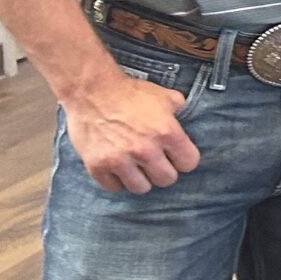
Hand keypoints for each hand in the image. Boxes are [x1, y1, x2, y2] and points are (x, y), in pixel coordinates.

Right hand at [65, 70, 198, 193]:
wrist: (91, 91)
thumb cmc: (128, 92)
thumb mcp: (163, 96)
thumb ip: (178, 108)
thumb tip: (184, 114)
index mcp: (167, 133)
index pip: (189, 163)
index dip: (183, 159)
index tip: (176, 156)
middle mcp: (146, 150)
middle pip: (167, 180)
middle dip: (163, 171)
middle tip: (155, 163)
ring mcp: (120, 160)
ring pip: (141, 188)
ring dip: (140, 179)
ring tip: (136, 168)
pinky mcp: (97, 166)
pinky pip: (113, 187)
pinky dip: (116, 180)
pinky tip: (117, 169)